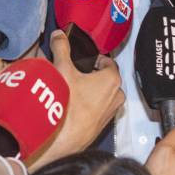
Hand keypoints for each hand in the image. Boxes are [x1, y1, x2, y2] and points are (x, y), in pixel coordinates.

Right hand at [27, 30, 123, 169]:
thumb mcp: (62, 68)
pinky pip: (96, 110)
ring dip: (89, 91)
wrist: (62, 139)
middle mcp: (115, 97)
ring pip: (102, 96)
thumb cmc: (68, 105)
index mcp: (111, 80)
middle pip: (105, 79)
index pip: (108, 62)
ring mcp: (109, 113)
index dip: (95, 58)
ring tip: (71, 90)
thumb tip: (59, 35)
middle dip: (92, 75)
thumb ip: (61, 47)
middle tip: (75, 74)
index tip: (85, 59)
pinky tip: (70, 106)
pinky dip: (87, 105)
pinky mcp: (100, 126)